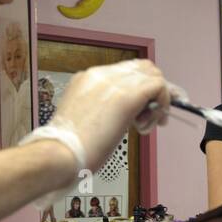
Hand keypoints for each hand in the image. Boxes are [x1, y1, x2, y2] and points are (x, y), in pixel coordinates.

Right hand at [48, 59, 189, 170]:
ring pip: (153, 75)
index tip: (143, 110)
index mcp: (87, 79)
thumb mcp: (84, 120)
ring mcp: (114, 82)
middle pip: (142, 68)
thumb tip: (122, 116)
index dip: (139, 89)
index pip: (125, 72)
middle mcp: (100, 75)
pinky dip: (161, 105)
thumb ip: (102, 111)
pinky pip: (159, 87)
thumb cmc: (69, 147)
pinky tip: (145, 126)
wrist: (60, 153)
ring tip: (143, 125)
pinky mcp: (128, 95)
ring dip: (157, 100)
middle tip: (151, 116)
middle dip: (153, 91)